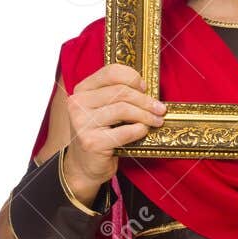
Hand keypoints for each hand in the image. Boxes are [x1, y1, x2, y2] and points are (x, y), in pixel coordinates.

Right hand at [63, 63, 166, 198]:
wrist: (84, 166)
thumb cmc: (99, 134)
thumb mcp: (102, 110)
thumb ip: (116, 96)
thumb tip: (146, 89)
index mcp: (81, 90)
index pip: (110, 72)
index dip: (132, 77)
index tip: (145, 88)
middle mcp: (77, 104)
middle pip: (121, 92)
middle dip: (145, 100)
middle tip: (160, 109)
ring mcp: (82, 123)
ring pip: (123, 109)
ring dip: (145, 115)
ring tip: (156, 121)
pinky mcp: (92, 142)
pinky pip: (125, 131)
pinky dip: (139, 130)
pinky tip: (143, 132)